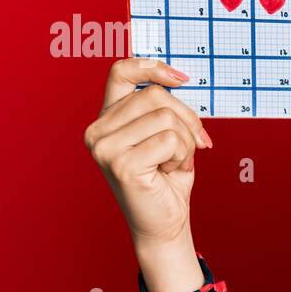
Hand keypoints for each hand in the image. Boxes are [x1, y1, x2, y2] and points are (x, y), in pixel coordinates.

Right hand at [84, 58, 212, 248]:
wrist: (164, 224)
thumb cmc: (167, 180)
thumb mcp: (166, 135)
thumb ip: (163, 108)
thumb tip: (179, 77)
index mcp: (107, 118)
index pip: (121, 71)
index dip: (153, 67)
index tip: (182, 79)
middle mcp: (97, 130)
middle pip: (155, 96)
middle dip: (187, 120)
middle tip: (193, 146)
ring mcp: (104, 147)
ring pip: (166, 118)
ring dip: (186, 142)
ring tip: (175, 163)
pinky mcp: (120, 163)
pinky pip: (170, 140)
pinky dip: (183, 156)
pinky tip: (169, 173)